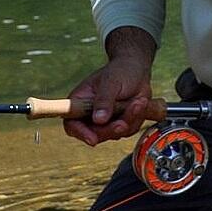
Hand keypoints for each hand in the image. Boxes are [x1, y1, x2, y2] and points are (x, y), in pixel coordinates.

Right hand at [63, 27, 154, 146]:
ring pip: (114, 134)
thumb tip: (98, 120)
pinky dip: (136, 118)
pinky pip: (129, 130)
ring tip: (138, 102)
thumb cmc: (119, 71)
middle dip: (111, 129)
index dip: (80, 133)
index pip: (71, 124)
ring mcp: (106, 122)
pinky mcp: (120, 125)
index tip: (93, 139)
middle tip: (123, 122)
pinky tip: (140, 103)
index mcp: (79, 102)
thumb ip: (104, 100)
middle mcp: (90, 115)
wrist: (136, 71)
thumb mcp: (111, 81)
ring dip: (128, 119)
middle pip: (95, 134)